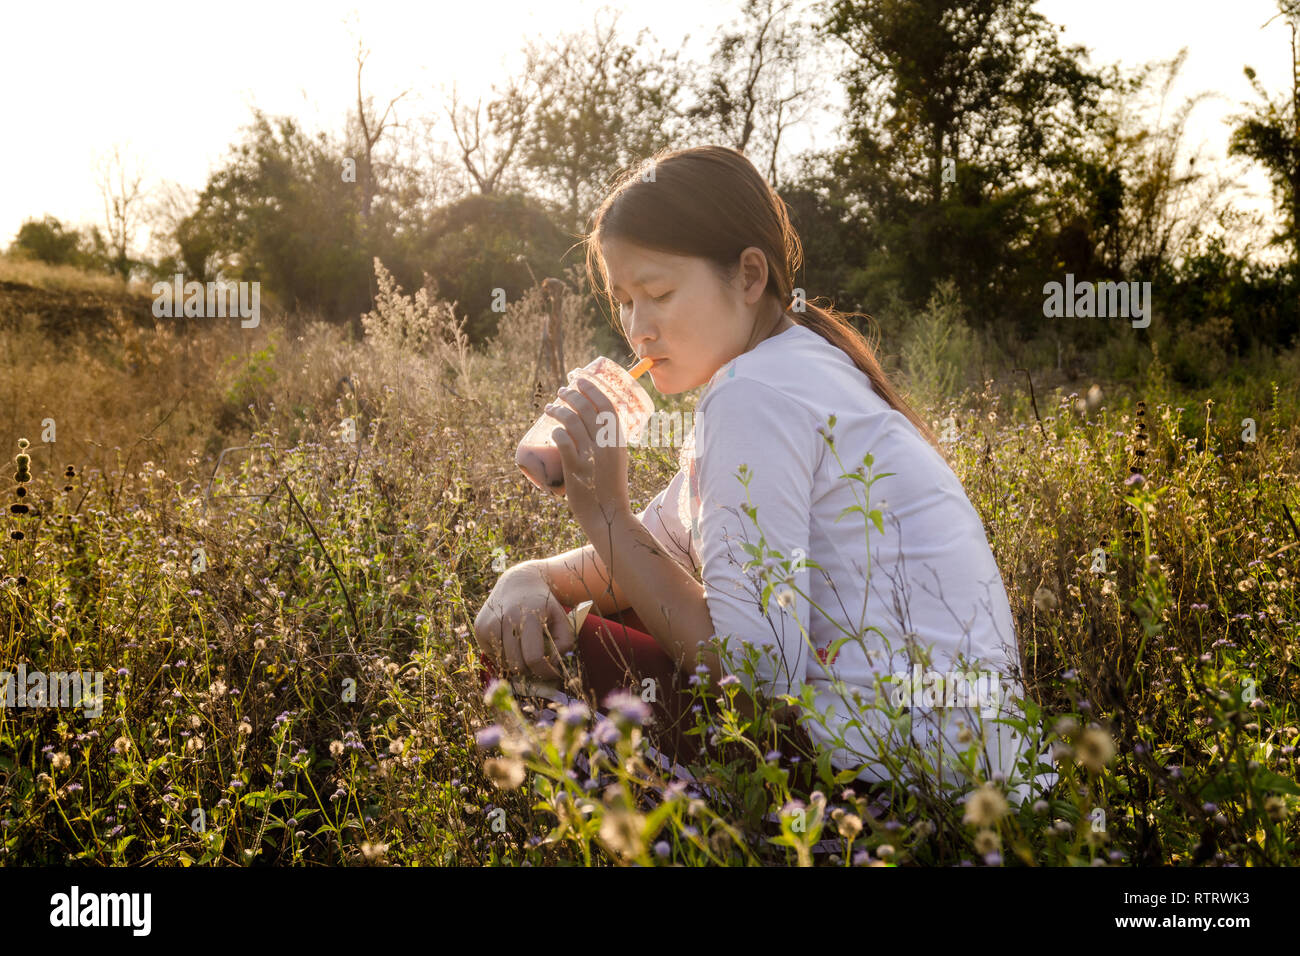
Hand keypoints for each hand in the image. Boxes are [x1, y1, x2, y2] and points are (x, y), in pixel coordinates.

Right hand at [473, 564, 576, 678]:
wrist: (518, 583)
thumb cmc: (544, 605)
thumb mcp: (562, 619)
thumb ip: (565, 643)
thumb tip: (551, 665)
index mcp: (529, 616)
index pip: (534, 658)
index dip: (545, 671)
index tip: (553, 674)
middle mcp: (506, 618)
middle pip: (517, 664)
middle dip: (530, 670)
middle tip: (539, 664)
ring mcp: (489, 623)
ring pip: (504, 663)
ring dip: (517, 664)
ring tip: (525, 651)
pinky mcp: (479, 628)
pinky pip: (492, 655)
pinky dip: (504, 656)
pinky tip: (512, 642)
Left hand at [545, 378, 632, 529]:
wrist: (609, 515)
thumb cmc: (610, 488)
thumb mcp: (615, 459)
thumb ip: (607, 442)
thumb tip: (589, 424)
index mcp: (618, 440)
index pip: (606, 404)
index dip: (591, 388)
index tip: (579, 378)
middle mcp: (606, 444)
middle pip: (586, 409)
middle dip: (571, 394)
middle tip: (561, 390)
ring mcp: (590, 456)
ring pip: (572, 422)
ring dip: (558, 410)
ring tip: (549, 407)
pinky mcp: (576, 468)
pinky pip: (563, 442)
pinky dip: (556, 432)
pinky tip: (551, 429)